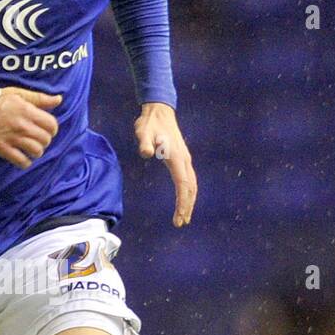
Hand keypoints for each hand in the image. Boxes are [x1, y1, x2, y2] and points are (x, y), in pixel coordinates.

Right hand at [0, 87, 62, 167]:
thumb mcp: (18, 93)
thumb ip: (39, 98)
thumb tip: (59, 100)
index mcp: (27, 111)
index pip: (52, 125)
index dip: (52, 129)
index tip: (46, 130)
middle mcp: (22, 126)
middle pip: (46, 140)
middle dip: (44, 141)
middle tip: (37, 139)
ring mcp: (12, 138)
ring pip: (36, 151)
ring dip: (36, 152)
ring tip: (31, 149)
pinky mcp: (2, 149)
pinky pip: (21, 161)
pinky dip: (26, 162)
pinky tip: (23, 158)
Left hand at [135, 101, 196, 226]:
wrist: (159, 112)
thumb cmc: (150, 124)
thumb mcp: (143, 132)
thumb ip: (144, 143)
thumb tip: (147, 153)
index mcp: (177, 158)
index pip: (183, 185)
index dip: (182, 203)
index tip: (179, 217)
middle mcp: (184, 160)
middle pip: (191, 189)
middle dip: (187, 207)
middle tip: (181, 223)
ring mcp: (185, 160)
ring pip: (192, 185)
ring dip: (189, 202)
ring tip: (184, 217)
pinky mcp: (182, 159)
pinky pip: (188, 180)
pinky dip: (188, 193)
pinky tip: (183, 200)